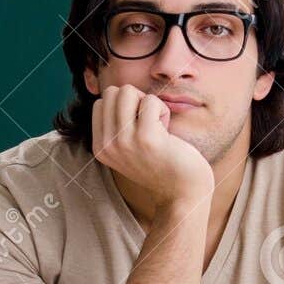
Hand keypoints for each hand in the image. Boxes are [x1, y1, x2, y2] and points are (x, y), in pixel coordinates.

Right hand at [91, 83, 213, 208]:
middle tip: (149, 123)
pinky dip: (163, 109)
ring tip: (157, 125)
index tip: (138, 127)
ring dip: (148, 103)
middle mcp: (108, 145)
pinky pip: (151, 101)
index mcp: (100, 147)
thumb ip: (117, 126)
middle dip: (135, 100)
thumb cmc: (162, 164)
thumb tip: (116, 92)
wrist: (183, 193)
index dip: (124, 106)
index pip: (100, 102)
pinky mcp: (147, 138)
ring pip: (127, 91)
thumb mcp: (129, 148)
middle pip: (112, 93)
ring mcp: (124, 141)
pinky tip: (167, 131)